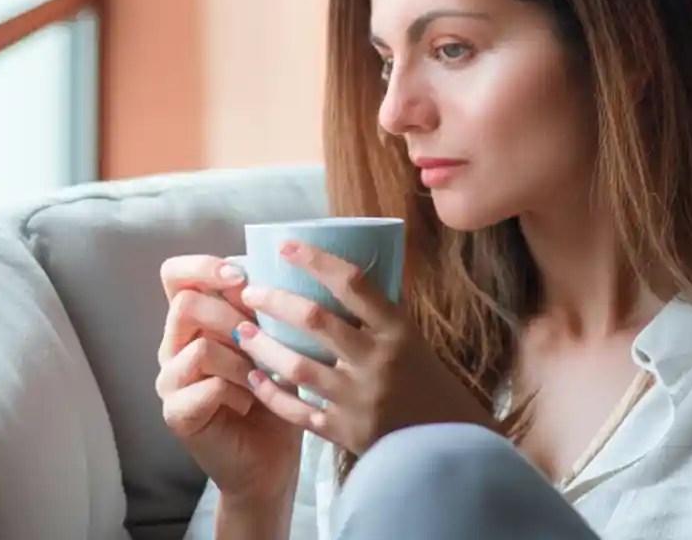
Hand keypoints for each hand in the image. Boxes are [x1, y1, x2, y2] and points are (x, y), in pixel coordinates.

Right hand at [155, 255, 303, 501]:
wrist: (272, 457)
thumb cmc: (274, 392)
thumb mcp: (272, 339)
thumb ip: (259, 307)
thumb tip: (268, 269)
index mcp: (193, 321)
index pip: (174, 275)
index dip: (203, 267)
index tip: (241, 278)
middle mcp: (173, 346)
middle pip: (184, 305)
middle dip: (232, 317)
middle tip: (260, 339)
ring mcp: (170, 381)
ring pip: (200, 348)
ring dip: (242, 360)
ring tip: (260, 378)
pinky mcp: (176, 413)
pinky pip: (207, 386)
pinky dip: (238, 392)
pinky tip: (250, 402)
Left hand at [231, 240, 493, 454]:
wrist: (448, 446)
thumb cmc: (428, 385)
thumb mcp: (412, 341)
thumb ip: (379, 315)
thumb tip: (339, 275)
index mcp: (397, 331)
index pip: (353, 284)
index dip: (316, 260)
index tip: (286, 246)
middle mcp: (377, 361)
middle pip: (315, 320)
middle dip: (275, 301)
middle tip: (251, 292)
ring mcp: (359, 399)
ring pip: (298, 366)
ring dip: (264, 346)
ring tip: (242, 332)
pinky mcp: (345, 432)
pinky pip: (298, 411)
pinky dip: (272, 394)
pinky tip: (254, 378)